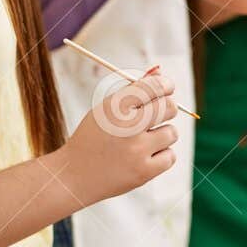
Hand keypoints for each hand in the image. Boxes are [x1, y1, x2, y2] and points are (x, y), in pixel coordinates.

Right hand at [61, 74, 178, 204]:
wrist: (74, 176)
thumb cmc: (93, 138)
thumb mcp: (105, 109)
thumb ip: (133, 89)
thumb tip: (160, 71)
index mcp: (115, 107)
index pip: (152, 86)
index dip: (165, 84)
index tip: (167, 87)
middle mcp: (127, 126)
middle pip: (169, 107)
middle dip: (168, 108)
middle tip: (158, 114)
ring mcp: (137, 150)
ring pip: (172, 133)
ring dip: (163, 135)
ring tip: (143, 141)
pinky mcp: (143, 172)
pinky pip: (170, 156)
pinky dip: (161, 156)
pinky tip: (144, 157)